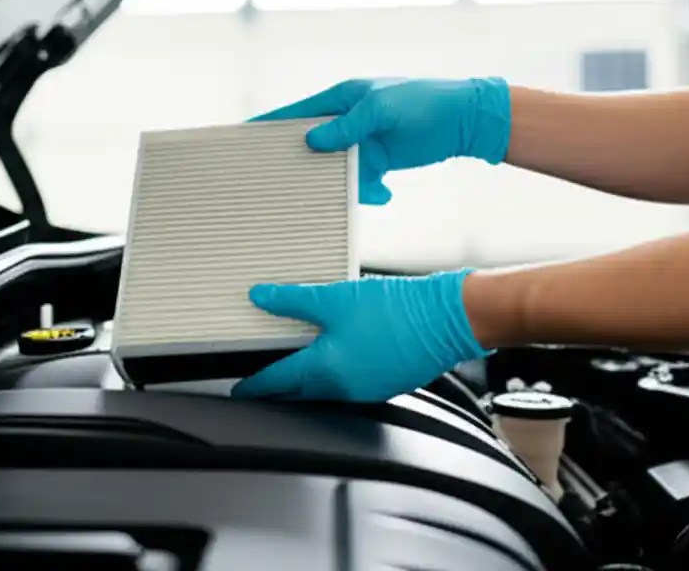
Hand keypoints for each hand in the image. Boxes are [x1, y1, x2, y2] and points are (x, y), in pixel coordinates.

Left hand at [230, 270, 489, 402]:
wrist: (446, 319)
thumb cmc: (398, 311)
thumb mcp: (335, 298)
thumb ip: (293, 300)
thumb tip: (261, 297)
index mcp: (326, 370)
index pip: (278, 383)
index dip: (256, 385)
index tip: (242, 389)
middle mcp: (345, 388)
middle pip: (300, 391)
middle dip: (280, 387)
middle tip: (264, 381)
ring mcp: (367, 390)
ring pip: (327, 391)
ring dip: (309, 382)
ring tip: (298, 365)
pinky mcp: (387, 384)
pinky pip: (351, 386)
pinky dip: (337, 376)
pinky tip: (341, 358)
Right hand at [253, 77, 510, 203]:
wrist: (465, 120)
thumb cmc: (423, 102)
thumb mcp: (383, 109)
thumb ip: (348, 126)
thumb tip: (311, 140)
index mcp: (341, 99)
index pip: (296, 113)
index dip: (269, 125)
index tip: (242, 136)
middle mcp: (347, 122)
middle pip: (311, 145)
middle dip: (300, 163)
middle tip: (277, 182)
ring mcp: (362, 143)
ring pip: (336, 169)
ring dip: (339, 183)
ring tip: (341, 195)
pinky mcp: (380, 162)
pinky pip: (362, 182)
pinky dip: (368, 192)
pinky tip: (383, 196)